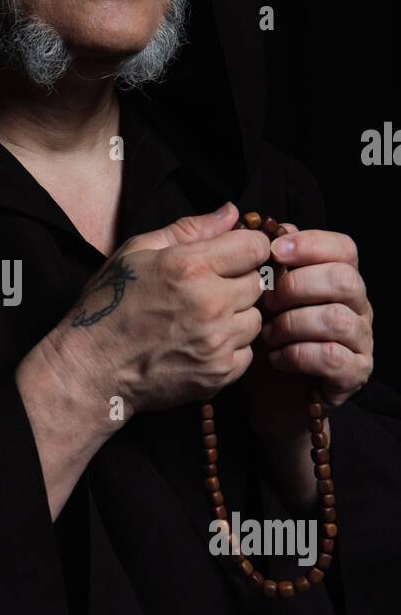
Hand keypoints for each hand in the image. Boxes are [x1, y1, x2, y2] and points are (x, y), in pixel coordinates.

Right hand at [37, 200, 266, 433]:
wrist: (91, 368)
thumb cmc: (107, 306)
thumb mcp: (137, 252)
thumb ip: (189, 229)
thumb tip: (232, 212)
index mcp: (190, 266)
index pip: (255, 246)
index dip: (245, 248)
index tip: (231, 257)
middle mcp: (210, 303)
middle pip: (258, 284)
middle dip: (237, 283)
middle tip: (205, 292)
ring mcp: (217, 342)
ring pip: (255, 320)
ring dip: (235, 318)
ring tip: (200, 321)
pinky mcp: (218, 374)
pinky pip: (247, 354)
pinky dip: (229, 349)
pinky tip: (199, 345)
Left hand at [244, 224, 373, 439]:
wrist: (267, 395)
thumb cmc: (263, 337)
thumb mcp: (256, 295)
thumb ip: (259, 258)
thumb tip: (253, 219)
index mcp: (337, 279)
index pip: (344, 248)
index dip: (312, 244)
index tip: (275, 252)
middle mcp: (357, 306)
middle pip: (346, 280)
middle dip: (299, 286)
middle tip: (266, 302)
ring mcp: (360, 341)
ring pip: (338, 319)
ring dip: (293, 324)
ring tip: (266, 335)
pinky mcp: (354, 373)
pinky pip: (333, 357)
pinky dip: (298, 355)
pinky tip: (277, 358)